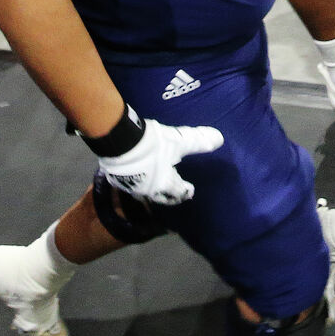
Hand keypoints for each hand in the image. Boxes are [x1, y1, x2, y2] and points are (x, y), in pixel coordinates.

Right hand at [95, 111, 223, 204]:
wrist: (118, 141)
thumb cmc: (152, 144)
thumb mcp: (178, 141)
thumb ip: (197, 141)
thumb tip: (219, 139)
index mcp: (165, 184)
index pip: (179, 192)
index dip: (186, 191)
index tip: (191, 191)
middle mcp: (148, 190)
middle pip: (161, 196)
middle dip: (169, 195)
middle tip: (174, 192)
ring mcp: (130, 186)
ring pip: (144, 191)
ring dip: (152, 187)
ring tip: (155, 181)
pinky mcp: (115, 178)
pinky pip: (129, 182)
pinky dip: (136, 178)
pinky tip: (135, 172)